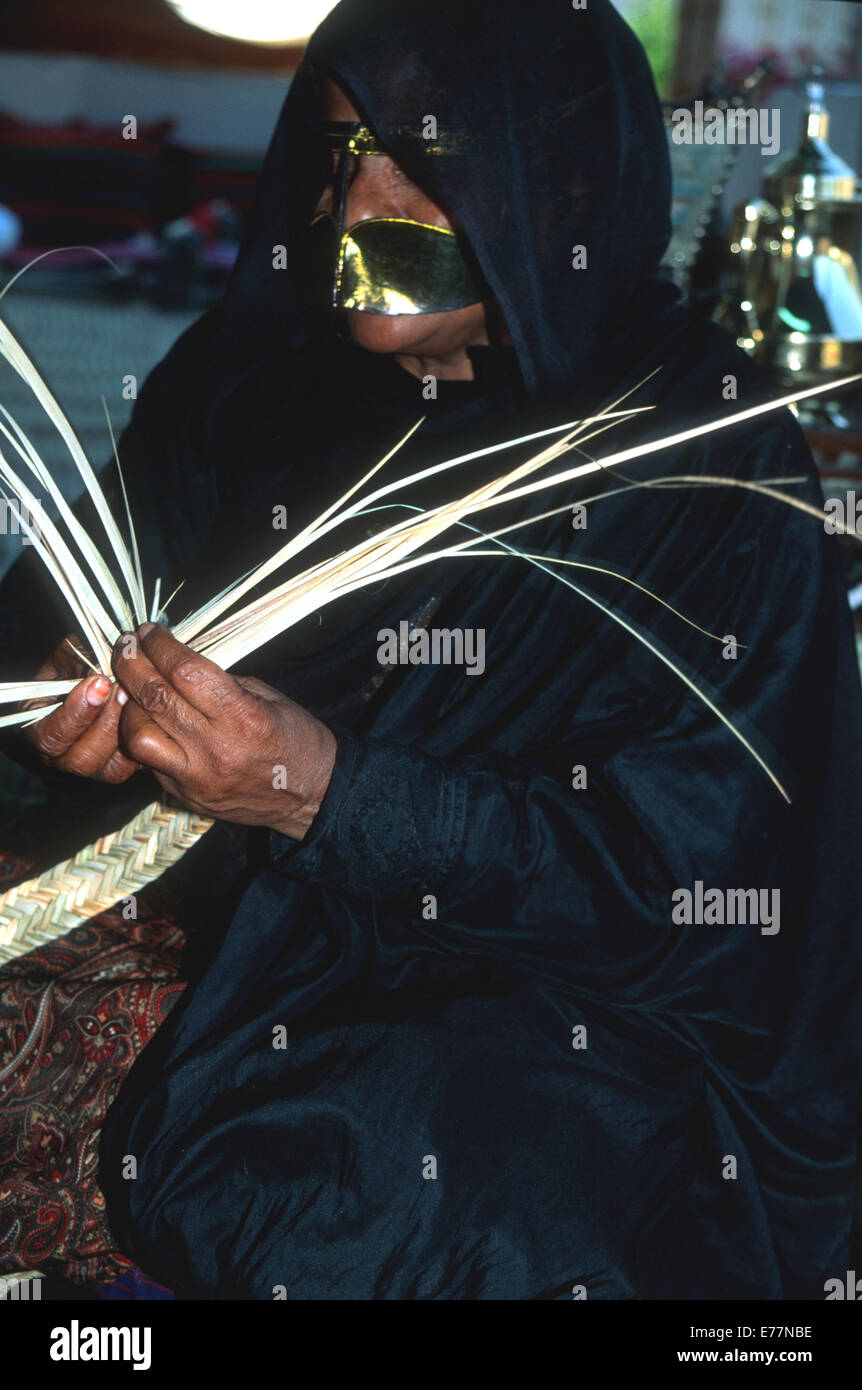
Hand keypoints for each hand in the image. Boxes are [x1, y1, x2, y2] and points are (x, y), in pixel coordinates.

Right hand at [22, 632, 139, 783]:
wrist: (113, 665)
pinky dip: (144, 739)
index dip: (75, 714)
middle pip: (80, 761)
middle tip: (122, 689)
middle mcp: (63, 755)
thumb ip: (77, 663)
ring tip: (135, 696)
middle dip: (105, 723)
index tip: (99, 682)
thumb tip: (98, 673)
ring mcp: (94, 766)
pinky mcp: (124, 766)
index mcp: (39, 729)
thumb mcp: (74, 652)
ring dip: (125, 730)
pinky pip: (135, 766)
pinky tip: (149, 711)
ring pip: (110, 770)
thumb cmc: (86, 658)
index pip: (49, 739)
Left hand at [112, 623, 336, 840]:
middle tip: (125, 646)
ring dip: (128, 706)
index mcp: (244, 717)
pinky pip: (149, 762)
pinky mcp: (187, 795)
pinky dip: (143, 735)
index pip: (185, 671)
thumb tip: (172, 660)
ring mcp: (198, 777)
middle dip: (132, 663)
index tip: (150, 631)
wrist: (311, 795)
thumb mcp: (265, 696)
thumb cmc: (293, 738)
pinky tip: (146, 718)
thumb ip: (218, 681)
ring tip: (131, 688)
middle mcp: (217, 749)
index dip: (160, 645)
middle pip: (156, 697)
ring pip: (138, 736)